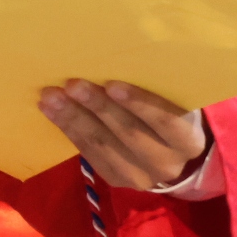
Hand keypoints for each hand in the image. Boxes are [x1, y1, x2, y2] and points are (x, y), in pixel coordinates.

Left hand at [39, 79, 208, 190]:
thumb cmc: (169, 113)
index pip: (166, 121)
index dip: (140, 103)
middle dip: (97, 107)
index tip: (113, 84)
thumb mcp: (174, 103)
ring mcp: (140, 176)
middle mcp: (167, 163)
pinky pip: (88, 153)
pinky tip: (48, 110)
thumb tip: (118, 56)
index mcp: (187, 140)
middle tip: (72, 84)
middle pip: (129, 133)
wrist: (172, 155)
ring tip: (51, 96)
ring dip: (73, 117)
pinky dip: (67, 129)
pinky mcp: (116, 180)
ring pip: (103, 144)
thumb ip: (157, 88)